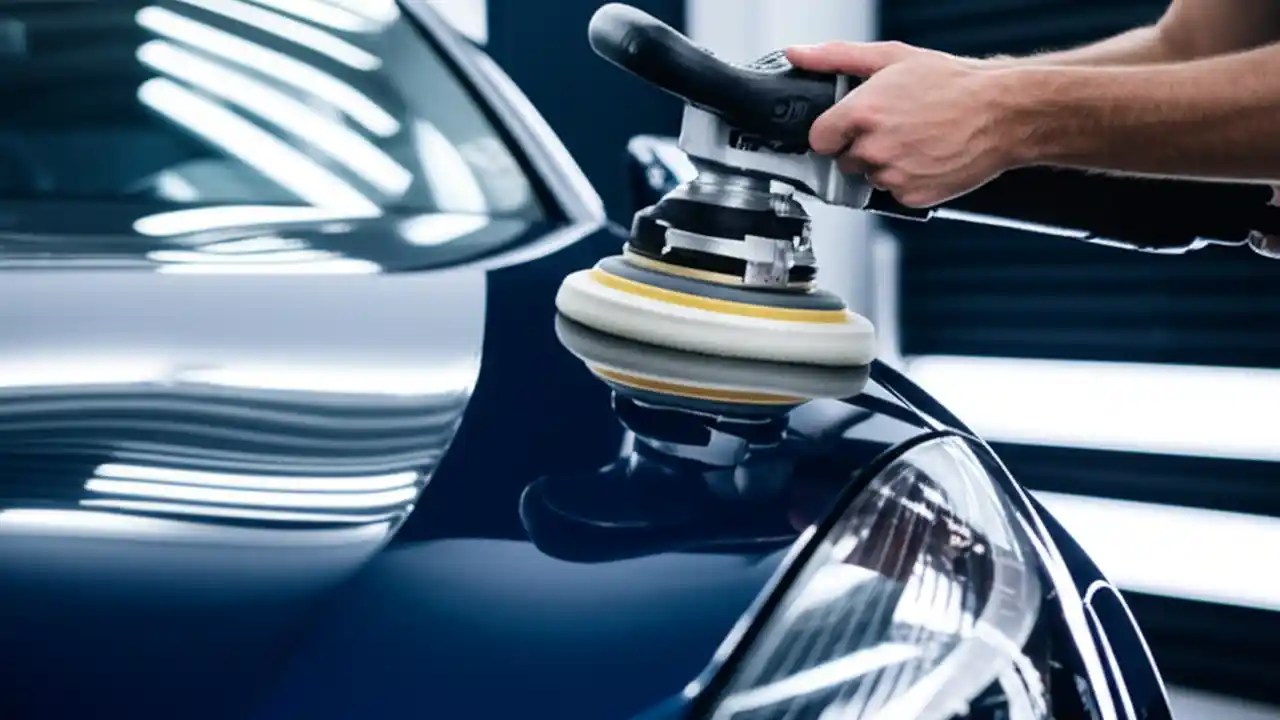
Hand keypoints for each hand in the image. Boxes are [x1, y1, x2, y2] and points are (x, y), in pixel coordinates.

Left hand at [787, 41, 1018, 207]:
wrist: (1001, 113)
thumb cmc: (952, 83)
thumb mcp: (891, 57)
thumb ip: (835, 57)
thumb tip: (797, 54)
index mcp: (861, 113)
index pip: (819, 139)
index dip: (835, 132)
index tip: (851, 126)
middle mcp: (872, 148)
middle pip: (845, 160)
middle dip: (862, 146)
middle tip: (895, 127)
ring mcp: (891, 175)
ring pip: (870, 177)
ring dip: (886, 164)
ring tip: (916, 140)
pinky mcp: (910, 196)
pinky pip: (894, 193)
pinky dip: (907, 180)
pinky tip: (926, 158)